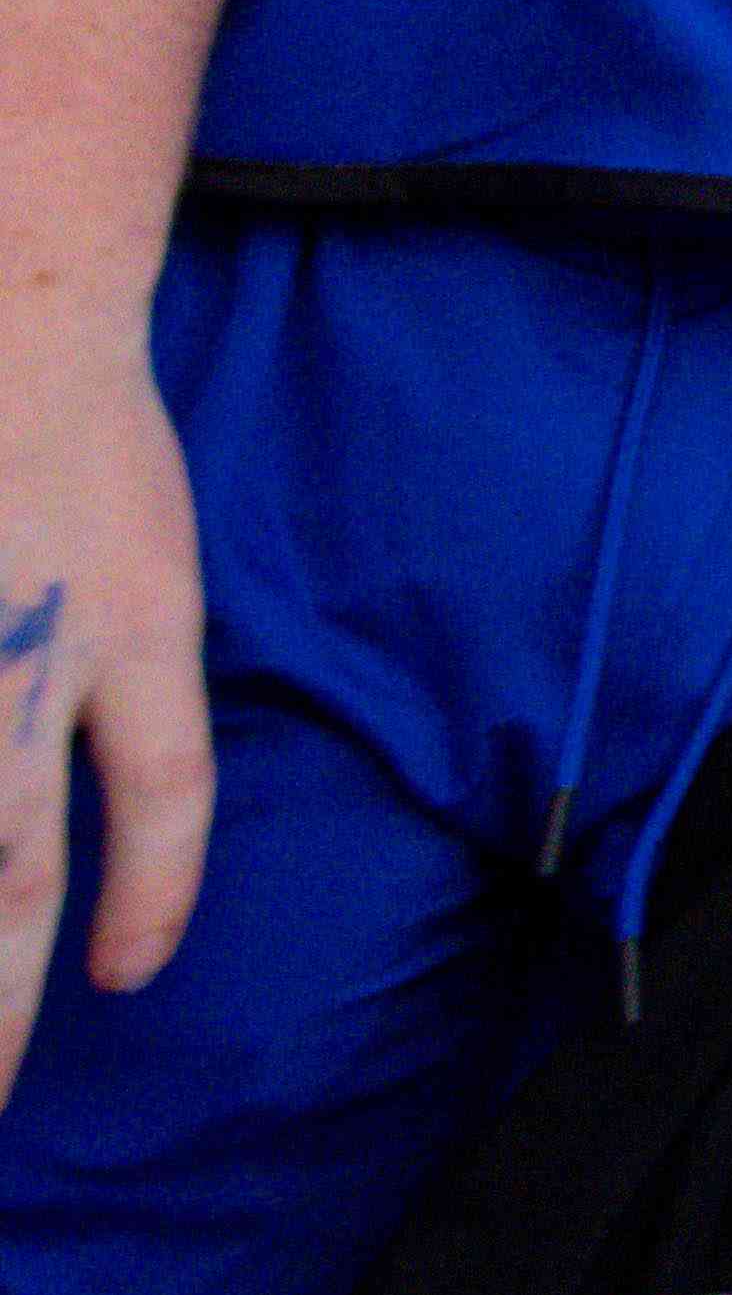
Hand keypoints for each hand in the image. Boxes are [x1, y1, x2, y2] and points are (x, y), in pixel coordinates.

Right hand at [0, 325, 210, 1107]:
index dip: (146, 899)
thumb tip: (90, 773)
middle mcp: (27, 665)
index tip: (122, 976)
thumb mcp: (145, 555)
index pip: (154, 798)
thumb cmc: (78, 431)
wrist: (9, 317)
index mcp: (131, 631)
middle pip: (7, 882)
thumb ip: (125, 676)